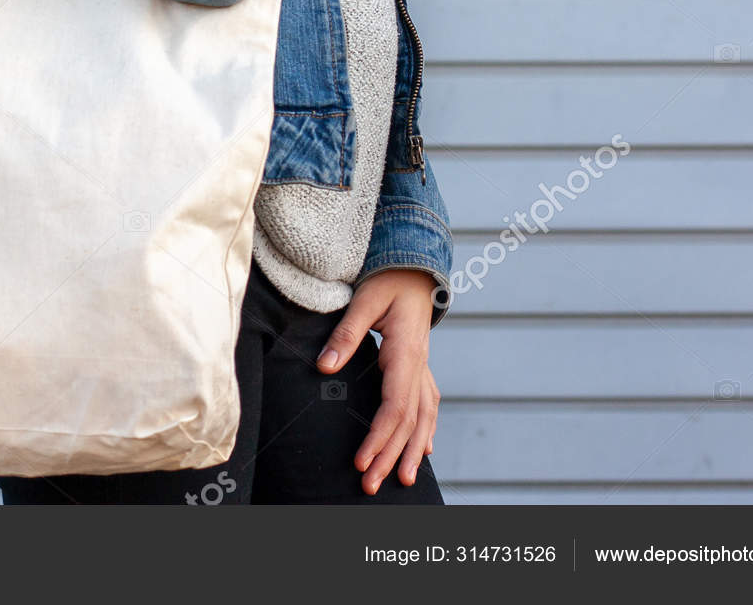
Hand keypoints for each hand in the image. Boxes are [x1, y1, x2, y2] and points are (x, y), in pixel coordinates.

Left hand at [317, 268, 439, 495]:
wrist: (415, 268)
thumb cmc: (388, 280)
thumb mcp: (365, 300)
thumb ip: (346, 333)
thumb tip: (325, 366)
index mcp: (406, 353)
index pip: (395, 407)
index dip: (380, 437)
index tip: (363, 461)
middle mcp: (419, 365)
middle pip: (409, 421)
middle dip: (391, 456)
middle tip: (372, 486)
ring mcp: (423, 367)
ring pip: (423, 417)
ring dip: (412, 450)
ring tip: (403, 480)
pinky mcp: (419, 366)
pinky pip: (428, 404)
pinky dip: (426, 429)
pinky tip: (424, 448)